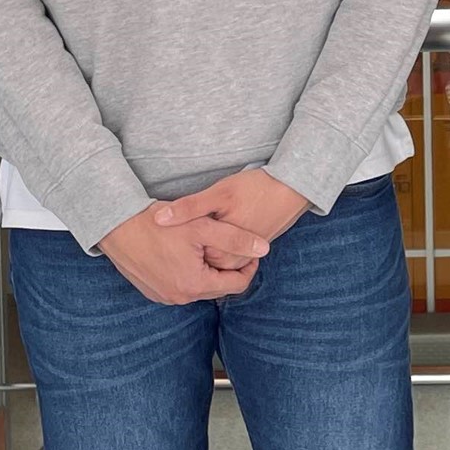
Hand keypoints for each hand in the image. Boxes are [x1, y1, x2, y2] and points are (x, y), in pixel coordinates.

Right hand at [100, 203, 268, 305]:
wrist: (117, 225)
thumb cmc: (160, 223)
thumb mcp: (203, 226)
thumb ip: (237, 239)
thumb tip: (265, 250)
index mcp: (194, 284)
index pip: (237, 285)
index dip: (249, 267)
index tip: (251, 250)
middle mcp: (179, 297)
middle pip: (218, 288)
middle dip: (228, 269)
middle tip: (232, 246)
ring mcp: (163, 297)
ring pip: (199, 287)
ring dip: (209, 271)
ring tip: (210, 247)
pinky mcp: (152, 292)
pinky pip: (181, 287)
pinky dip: (190, 274)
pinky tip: (188, 253)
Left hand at [153, 168, 314, 270]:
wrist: (292, 188)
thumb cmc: (256, 188)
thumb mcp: (219, 194)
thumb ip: (189, 208)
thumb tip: (157, 220)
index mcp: (221, 253)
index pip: (184, 256)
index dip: (173, 238)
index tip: (164, 223)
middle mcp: (232, 261)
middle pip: (197, 258)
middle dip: (185, 243)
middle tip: (177, 223)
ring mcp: (242, 258)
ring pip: (210, 255)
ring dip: (199, 243)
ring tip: (192, 223)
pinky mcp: (248, 250)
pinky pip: (224, 251)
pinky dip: (214, 240)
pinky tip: (213, 221)